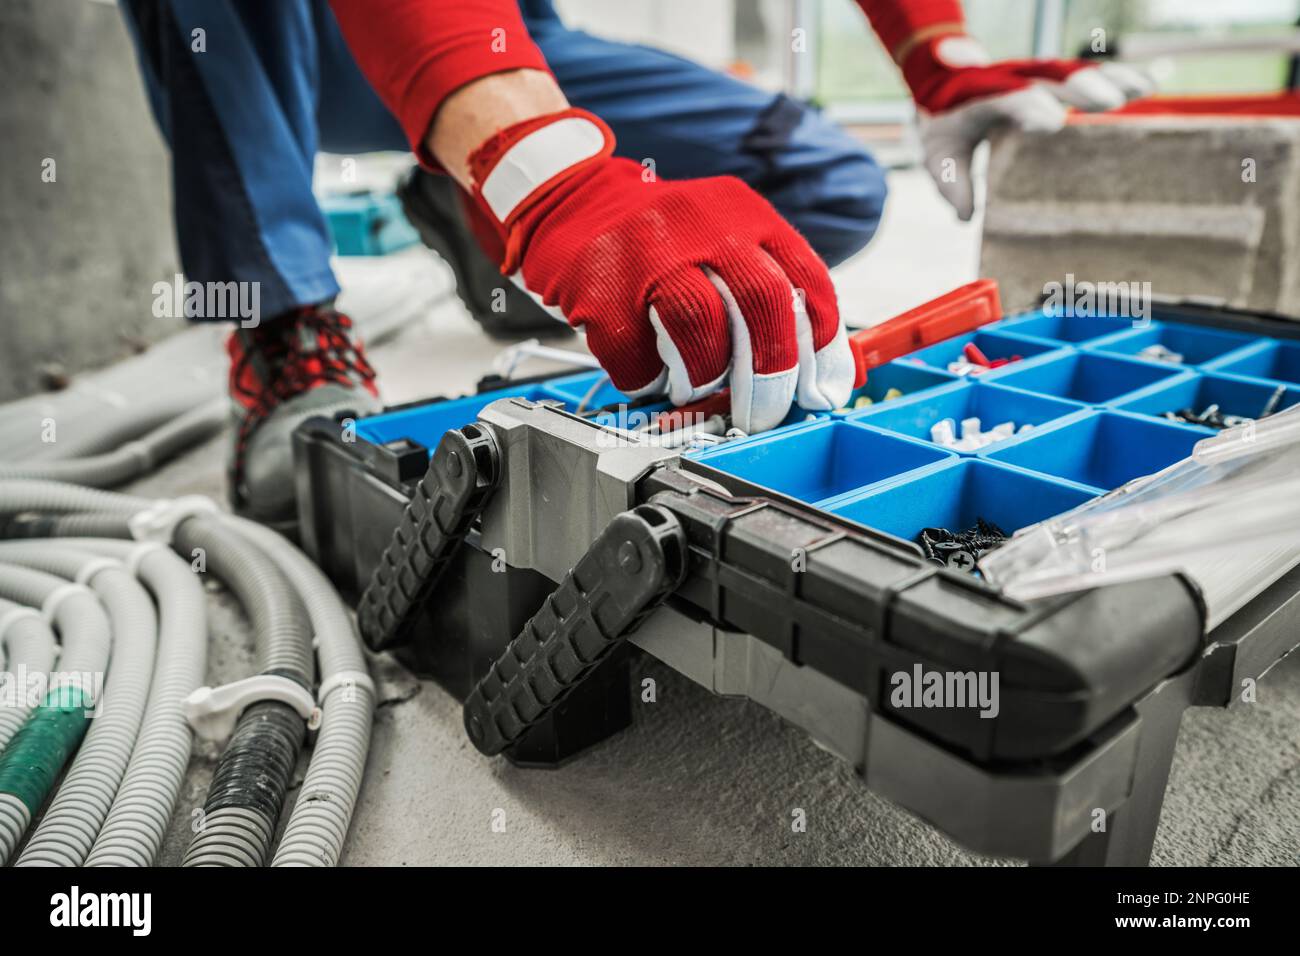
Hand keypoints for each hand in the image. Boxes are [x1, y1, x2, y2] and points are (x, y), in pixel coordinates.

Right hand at [467, 109, 852, 432]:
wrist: (574, 199)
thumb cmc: (661, 239)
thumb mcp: (725, 242)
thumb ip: (771, 295)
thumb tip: (818, 376)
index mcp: (745, 215)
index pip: (806, 280)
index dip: (821, 345)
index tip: (816, 388)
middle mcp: (702, 225)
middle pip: (761, 301)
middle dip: (771, 373)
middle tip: (765, 412)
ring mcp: (648, 251)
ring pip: (699, 327)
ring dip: (705, 375)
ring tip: (698, 386)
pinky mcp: (599, 285)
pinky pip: (633, 355)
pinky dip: (646, 380)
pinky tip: (649, 372)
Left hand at [904, 36, 1153, 219]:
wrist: (944, 78)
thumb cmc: (946, 122)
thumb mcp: (939, 154)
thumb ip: (951, 183)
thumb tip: (965, 217)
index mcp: (982, 94)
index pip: (1006, 97)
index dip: (1028, 107)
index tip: (1052, 122)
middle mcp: (1015, 78)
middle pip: (1050, 78)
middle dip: (1079, 87)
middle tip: (1109, 101)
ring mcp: (1038, 76)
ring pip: (1075, 73)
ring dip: (1109, 79)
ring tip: (1142, 89)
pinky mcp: (1055, 79)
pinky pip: (1090, 74)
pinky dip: (1120, 77)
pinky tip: (1151, 83)